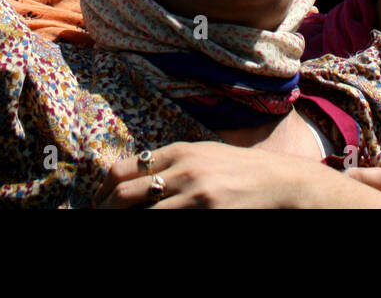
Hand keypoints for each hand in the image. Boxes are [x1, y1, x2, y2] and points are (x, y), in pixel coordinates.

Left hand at [93, 141, 380, 208]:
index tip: (99, 204)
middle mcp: (181, 168)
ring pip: (143, 213)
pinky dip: (153, 227)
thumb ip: (174, 162)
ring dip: (127, 221)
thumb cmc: (242, 170)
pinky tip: (149, 230)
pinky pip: (166, 222)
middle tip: (100, 218)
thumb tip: (139, 175)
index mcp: (178, 150)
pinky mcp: (205, 211)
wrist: (281, 183)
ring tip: (117, 226)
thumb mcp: (206, 155)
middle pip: (124, 192)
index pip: (124, 170)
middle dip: (107, 210)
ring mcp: (193, 192)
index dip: (105, 191)